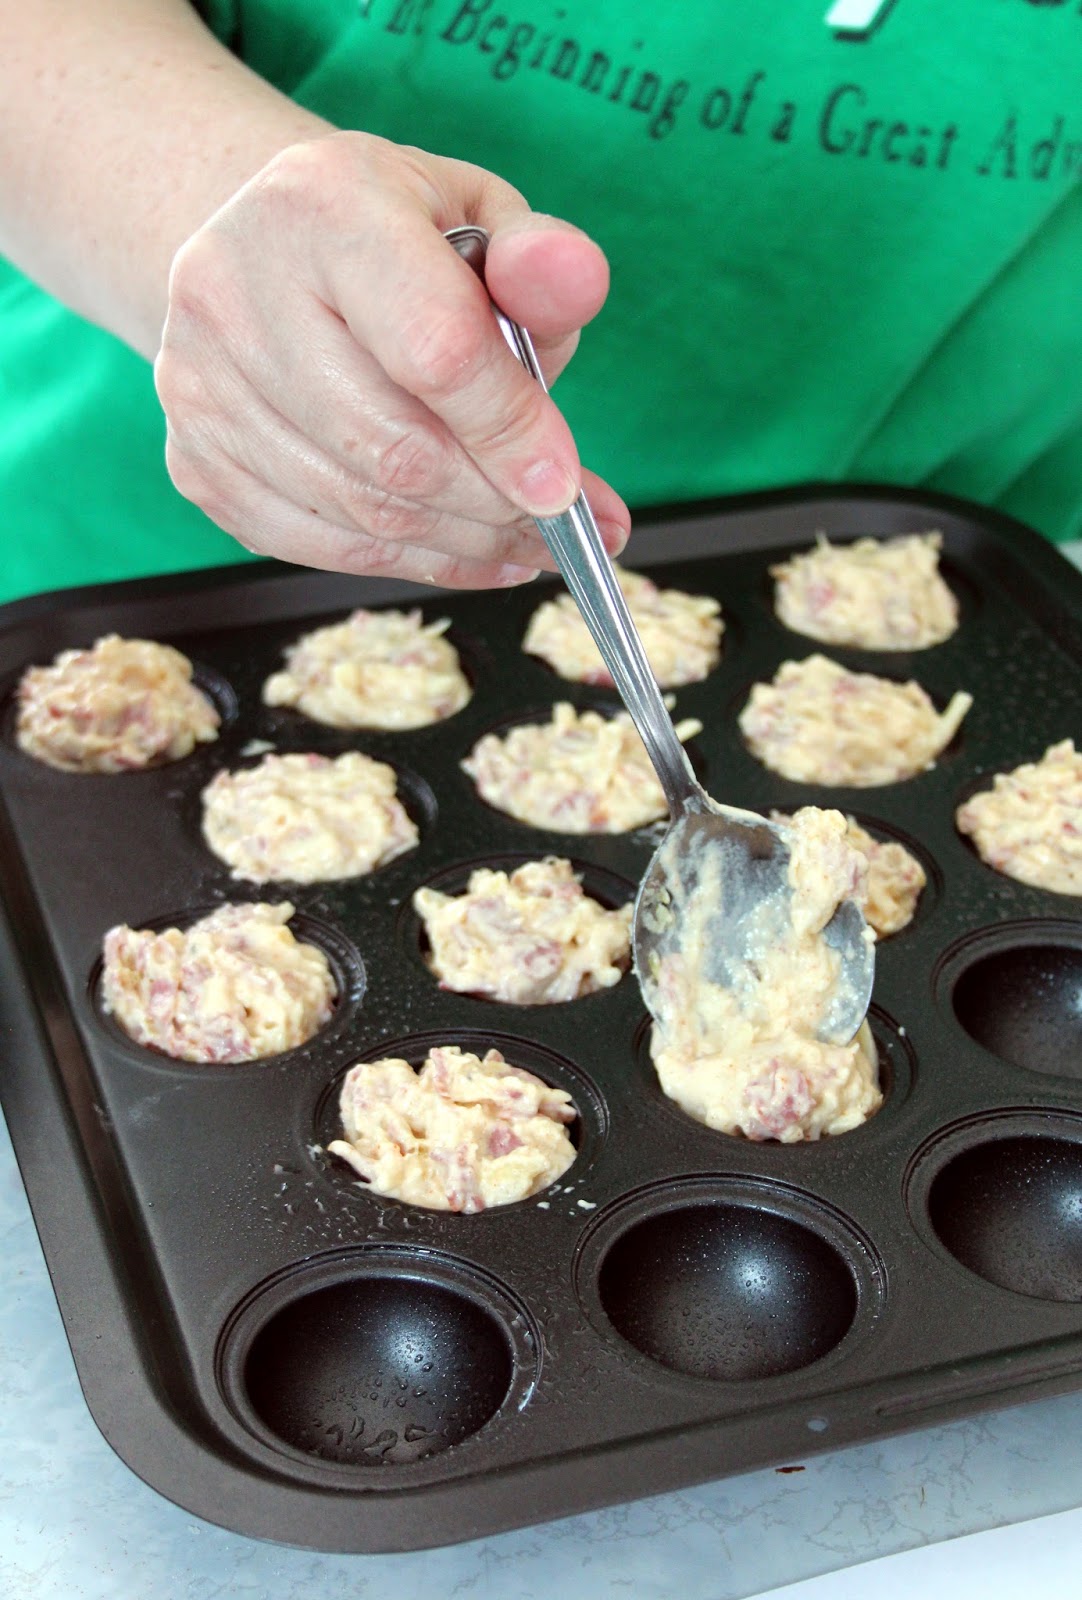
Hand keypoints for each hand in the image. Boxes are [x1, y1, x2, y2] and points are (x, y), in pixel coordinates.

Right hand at [154, 131, 630, 587]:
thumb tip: (578, 277)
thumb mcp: (479, 218)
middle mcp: (232, 288)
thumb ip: (537, 261)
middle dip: (494, 506)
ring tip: (529, 543)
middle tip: (559, 525)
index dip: (509, 431)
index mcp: (320, 205)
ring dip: (463, 545)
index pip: (432, 347)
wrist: (271, 251)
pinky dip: (409, 563)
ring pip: (359, 510)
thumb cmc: (394, 240)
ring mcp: (197, 383)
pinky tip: (469, 554)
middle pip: (392, 448)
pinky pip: (319, 545)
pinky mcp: (194, 460)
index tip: (566, 486)